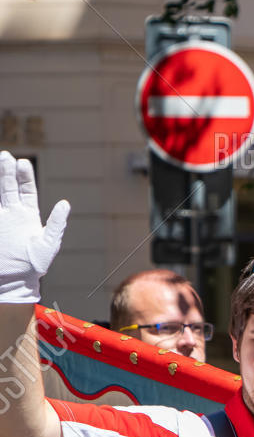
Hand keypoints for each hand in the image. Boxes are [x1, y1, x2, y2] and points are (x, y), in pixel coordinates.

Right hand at [0, 151, 69, 304]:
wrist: (14, 280)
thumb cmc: (35, 265)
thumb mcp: (48, 243)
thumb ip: (57, 223)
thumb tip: (65, 203)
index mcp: (28, 215)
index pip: (26, 190)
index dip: (24, 176)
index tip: (22, 162)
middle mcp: (12, 213)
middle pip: (8, 187)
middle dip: (6, 171)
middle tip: (5, 156)